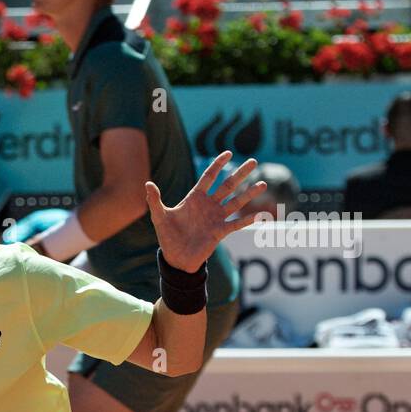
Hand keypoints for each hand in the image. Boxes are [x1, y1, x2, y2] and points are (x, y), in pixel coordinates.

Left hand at [146, 151, 264, 272]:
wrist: (176, 258)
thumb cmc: (168, 237)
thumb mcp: (160, 217)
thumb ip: (155, 200)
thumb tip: (147, 183)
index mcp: (195, 198)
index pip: (209, 177)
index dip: (218, 165)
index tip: (229, 153)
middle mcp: (209, 205)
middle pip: (228, 185)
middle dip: (240, 173)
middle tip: (254, 161)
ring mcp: (216, 218)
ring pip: (236, 202)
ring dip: (249, 194)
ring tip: (263, 183)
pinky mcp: (220, 231)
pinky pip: (237, 224)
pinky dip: (248, 219)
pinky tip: (262, 214)